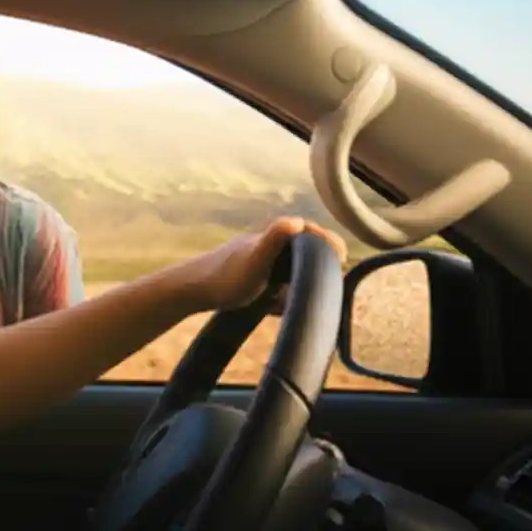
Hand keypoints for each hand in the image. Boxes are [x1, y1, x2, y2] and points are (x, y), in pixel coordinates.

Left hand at [161, 217, 347, 312]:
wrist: (189, 290)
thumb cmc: (224, 277)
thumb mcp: (255, 260)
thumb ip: (275, 239)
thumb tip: (296, 222)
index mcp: (273, 237)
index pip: (310, 232)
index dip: (328, 243)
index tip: (341, 258)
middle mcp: (267, 245)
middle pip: (303, 251)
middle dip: (319, 263)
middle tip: (334, 279)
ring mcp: (258, 262)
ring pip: (290, 268)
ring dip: (302, 280)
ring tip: (314, 295)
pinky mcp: (249, 278)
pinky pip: (276, 284)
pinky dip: (283, 295)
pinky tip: (284, 308)